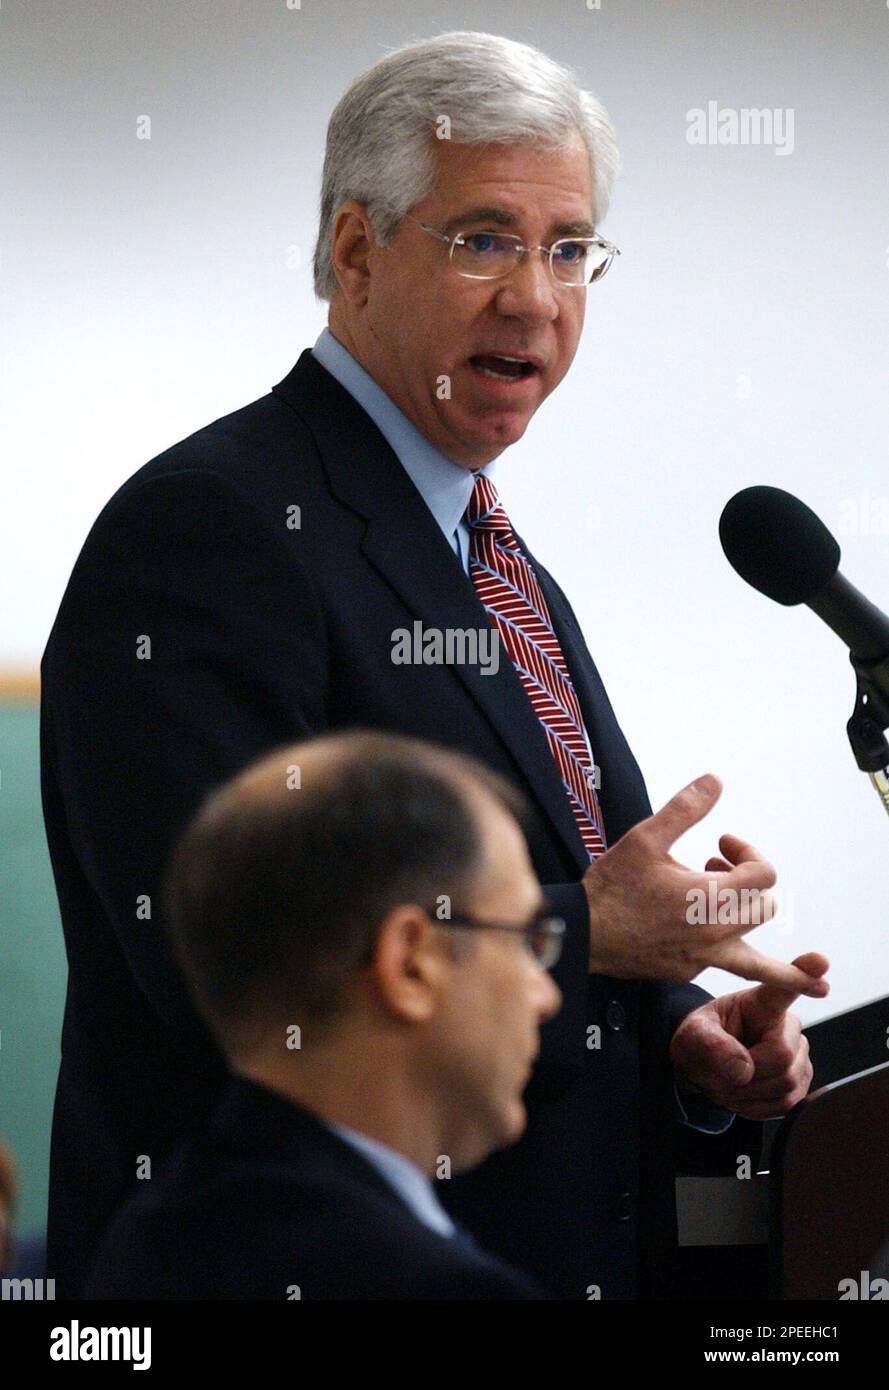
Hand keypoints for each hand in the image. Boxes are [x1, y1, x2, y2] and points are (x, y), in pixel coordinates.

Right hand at [582, 773, 826, 994]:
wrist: (582, 934)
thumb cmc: (612, 887)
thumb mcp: (646, 838)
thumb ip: (685, 809)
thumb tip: (715, 781)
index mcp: (712, 898)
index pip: (764, 873)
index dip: (748, 851)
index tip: (721, 844)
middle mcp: (716, 933)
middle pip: (765, 906)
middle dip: (748, 882)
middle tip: (714, 867)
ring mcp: (704, 957)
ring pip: (762, 962)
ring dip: (772, 949)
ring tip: (799, 963)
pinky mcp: (688, 971)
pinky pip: (726, 963)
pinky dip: (728, 948)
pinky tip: (700, 929)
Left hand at [669, 951, 828, 1118]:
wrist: (703, 1069)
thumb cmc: (700, 1042)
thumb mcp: (692, 1036)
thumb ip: (710, 1046)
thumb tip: (744, 1069)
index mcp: (760, 1003)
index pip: (784, 987)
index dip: (804, 973)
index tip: (820, 961)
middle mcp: (787, 1025)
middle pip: (782, 1056)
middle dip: (745, 1073)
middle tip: (719, 1071)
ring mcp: (799, 1054)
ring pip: (784, 1084)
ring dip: (746, 1092)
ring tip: (727, 1080)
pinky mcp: (801, 1081)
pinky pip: (784, 1105)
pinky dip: (754, 1106)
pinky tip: (741, 1092)